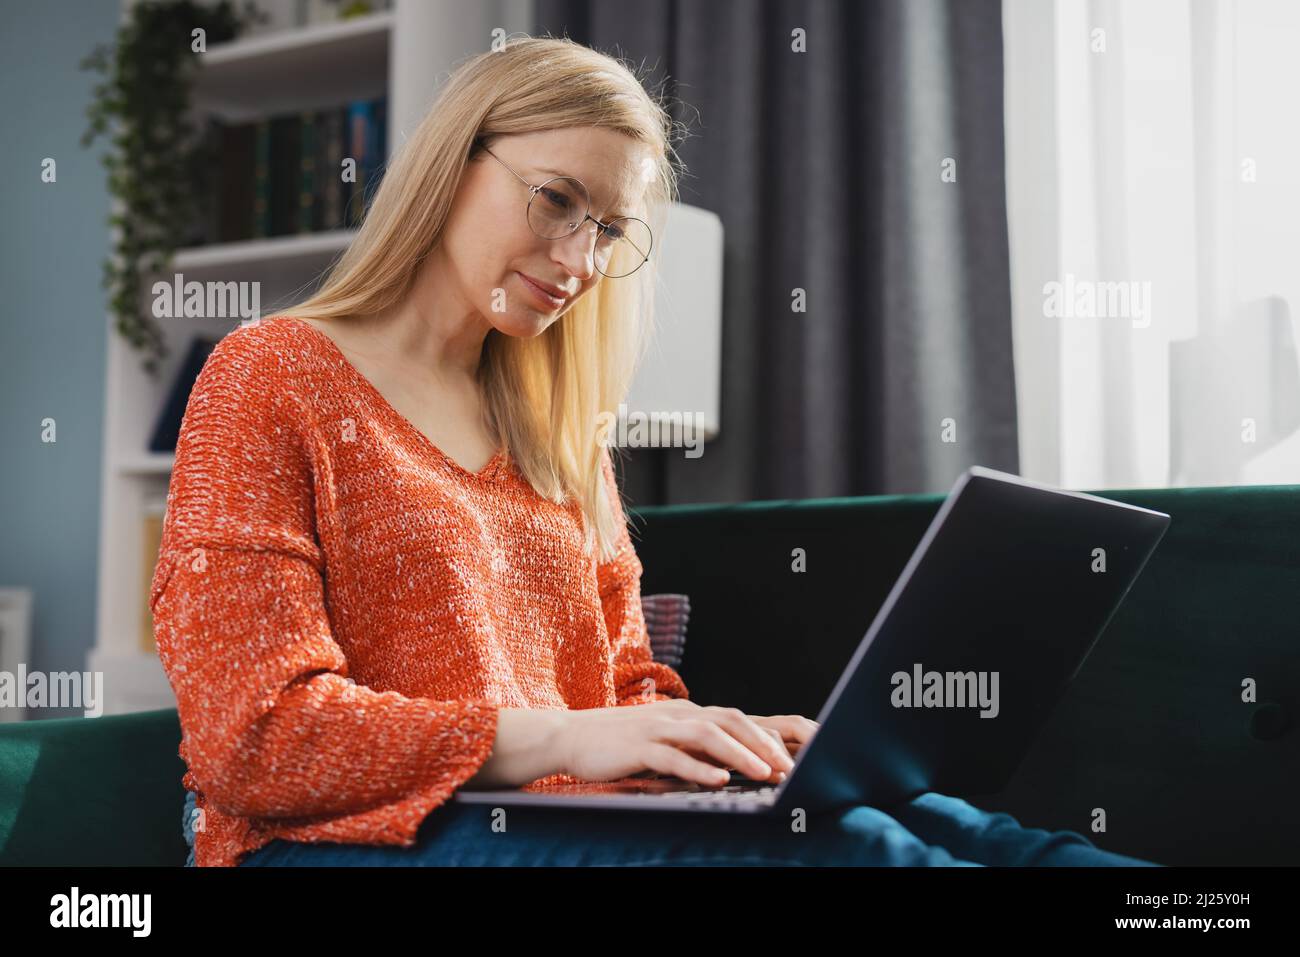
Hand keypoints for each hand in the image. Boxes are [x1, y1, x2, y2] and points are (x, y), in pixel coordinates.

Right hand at [556, 699, 819, 786]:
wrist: (571, 736)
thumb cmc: (620, 744)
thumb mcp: (663, 741)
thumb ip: (694, 749)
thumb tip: (729, 767)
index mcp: (688, 714)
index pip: (737, 719)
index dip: (766, 737)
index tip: (792, 760)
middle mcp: (678, 715)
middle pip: (731, 722)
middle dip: (763, 744)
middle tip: (789, 768)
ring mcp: (658, 728)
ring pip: (708, 735)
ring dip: (740, 754)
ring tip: (766, 774)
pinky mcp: (639, 746)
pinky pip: (674, 756)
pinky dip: (699, 768)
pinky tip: (718, 781)